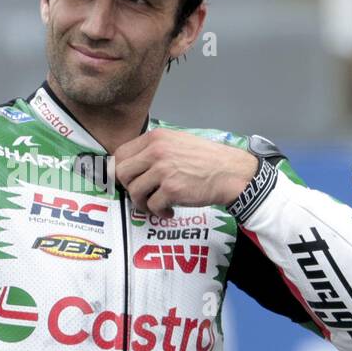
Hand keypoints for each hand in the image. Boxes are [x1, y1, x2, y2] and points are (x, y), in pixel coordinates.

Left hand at [111, 128, 259, 216]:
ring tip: (156, 204)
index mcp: (156, 138)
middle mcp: (156, 151)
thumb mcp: (177, 142)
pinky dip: (158, 212)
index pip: (121, 153)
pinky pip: (152, 205)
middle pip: (122, 173)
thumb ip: (154, 150)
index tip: (128, 180)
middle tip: (142, 193)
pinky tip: (169, 210)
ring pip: (134, 191)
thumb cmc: (206, 160)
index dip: (121, 170)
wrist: (230, 173)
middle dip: (129, 187)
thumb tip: (132, 165)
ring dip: (143, 203)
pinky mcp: (172, 189)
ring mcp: (163, 170)